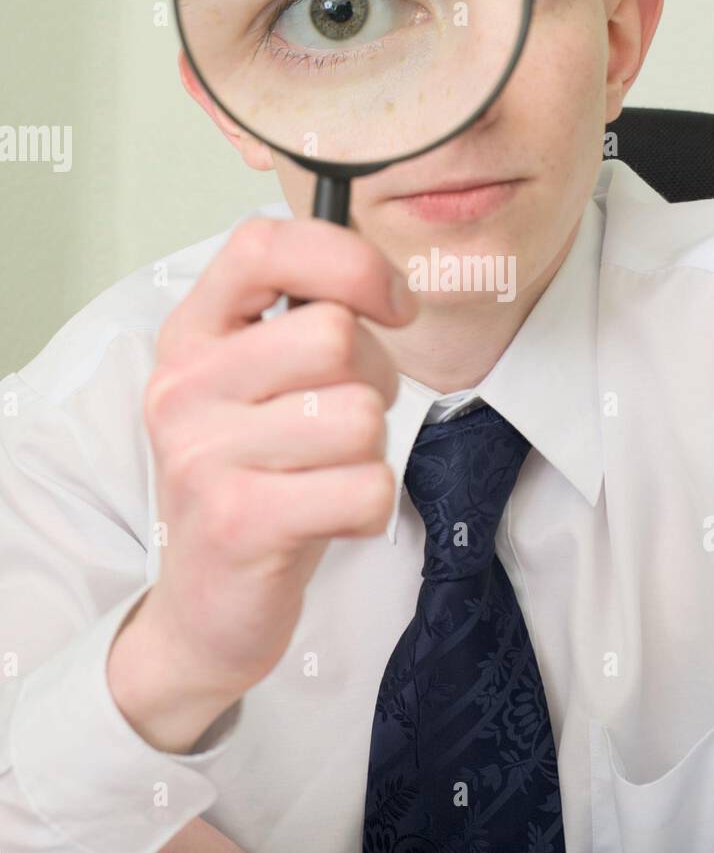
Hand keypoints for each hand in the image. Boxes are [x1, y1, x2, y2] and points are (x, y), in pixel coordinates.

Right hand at [107, 216, 417, 751]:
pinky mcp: (240, 521)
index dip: (349, 261)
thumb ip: (304, 322)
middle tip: (344, 423)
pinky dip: (369, 509)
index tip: (391, 305)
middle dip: (375, 380)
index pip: (264, 245)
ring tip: (325, 476)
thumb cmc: (255, 481)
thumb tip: (386, 289)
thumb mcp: (260, 387)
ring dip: (370, 452)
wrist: (205, 607)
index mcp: (192, 335)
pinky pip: (366, 487)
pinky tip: (327, 520)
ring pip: (361, 416)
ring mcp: (204, 454)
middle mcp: (184, 386)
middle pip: (336, 336)